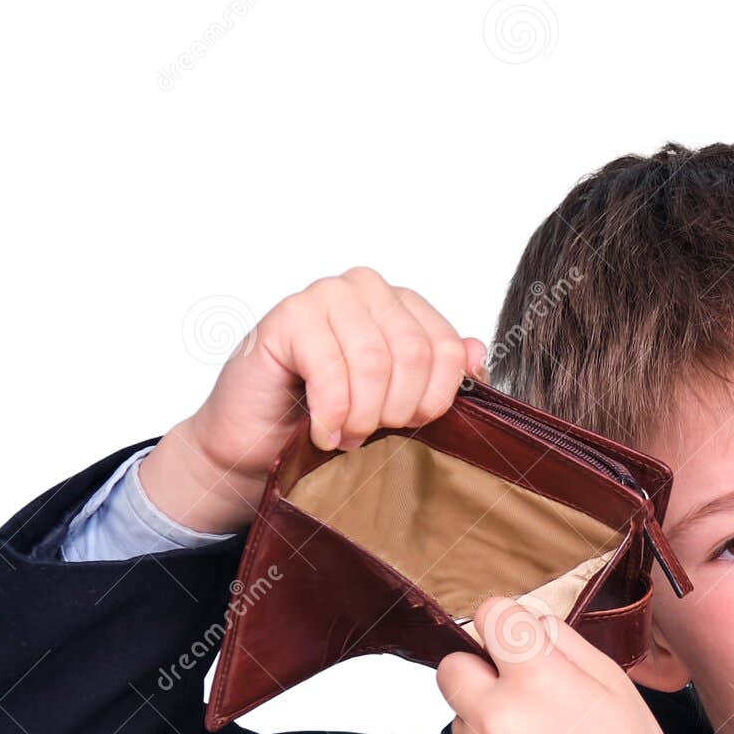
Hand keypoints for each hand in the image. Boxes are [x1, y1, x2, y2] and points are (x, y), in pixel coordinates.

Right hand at [140, 266, 487, 533]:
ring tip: (347, 438)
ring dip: (362, 416)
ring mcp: (324, 295)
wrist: (257, 444)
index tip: (412, 425)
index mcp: (402, 304)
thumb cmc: (330, 421)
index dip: (436, 400)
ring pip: (375, 362)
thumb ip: (445, 381)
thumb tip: (477, 351)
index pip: (448, 348)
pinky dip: (332, 415)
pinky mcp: (287, 317)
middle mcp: (366, 289)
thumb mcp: (398, 407)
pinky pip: (331, 370)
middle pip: (414, 354)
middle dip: (397, 410)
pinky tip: (323, 433)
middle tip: (372, 434)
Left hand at [439, 597, 676, 733]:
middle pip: (453, 666)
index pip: (491, 614)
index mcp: (537, 679)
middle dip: (480, 672)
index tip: (518, 641)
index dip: (507, 624)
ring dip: (485, 721)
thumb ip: (566, 644)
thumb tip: (529, 624)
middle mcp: (496, 716)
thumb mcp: (616, 687)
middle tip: (517, 695)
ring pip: (459, 716)